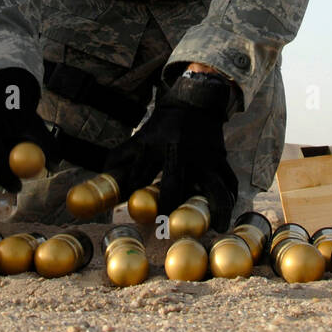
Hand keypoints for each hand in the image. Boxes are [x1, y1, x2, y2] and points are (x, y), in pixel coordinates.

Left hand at [105, 72, 237, 232]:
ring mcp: (205, 157)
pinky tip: (227, 217)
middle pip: (175, 186)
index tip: (136, 217)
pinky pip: (229, 181)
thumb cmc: (163, 126)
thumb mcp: (140, 138)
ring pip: (213, 185)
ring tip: (217, 228)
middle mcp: (181, 152)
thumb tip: (101, 180)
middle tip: (170, 230)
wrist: (196, 101)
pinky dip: (230, 199)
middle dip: (171, 208)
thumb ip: (121, 159)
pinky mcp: (222, 159)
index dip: (134, 196)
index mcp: (157, 146)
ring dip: (215, 208)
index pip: (141, 175)